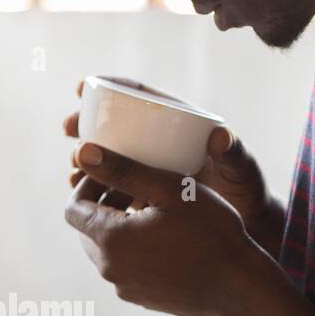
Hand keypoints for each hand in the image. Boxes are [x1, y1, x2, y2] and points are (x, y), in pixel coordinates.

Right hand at [63, 78, 272, 234]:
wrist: (244, 228)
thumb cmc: (247, 191)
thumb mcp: (241, 170)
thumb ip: (235, 154)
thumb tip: (220, 136)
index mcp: (178, 124)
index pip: (140, 98)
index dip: (110, 87)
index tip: (84, 87)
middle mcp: (159, 143)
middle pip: (116, 127)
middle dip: (87, 126)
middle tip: (67, 129)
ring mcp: (149, 169)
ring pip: (110, 158)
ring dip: (87, 161)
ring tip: (72, 169)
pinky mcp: (144, 195)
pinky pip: (114, 187)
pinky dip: (95, 188)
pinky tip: (80, 195)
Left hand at [65, 143, 264, 315]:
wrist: (239, 288)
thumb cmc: (210, 232)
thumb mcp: (169, 189)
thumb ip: (122, 170)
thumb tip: (82, 150)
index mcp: (110, 240)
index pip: (73, 208)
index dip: (89, 185)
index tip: (115, 174)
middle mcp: (109, 269)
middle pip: (87, 230)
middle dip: (104, 205)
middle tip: (137, 188)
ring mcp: (124, 288)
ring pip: (107, 249)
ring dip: (120, 226)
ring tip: (155, 210)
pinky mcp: (141, 298)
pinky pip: (126, 268)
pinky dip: (135, 249)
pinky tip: (166, 238)